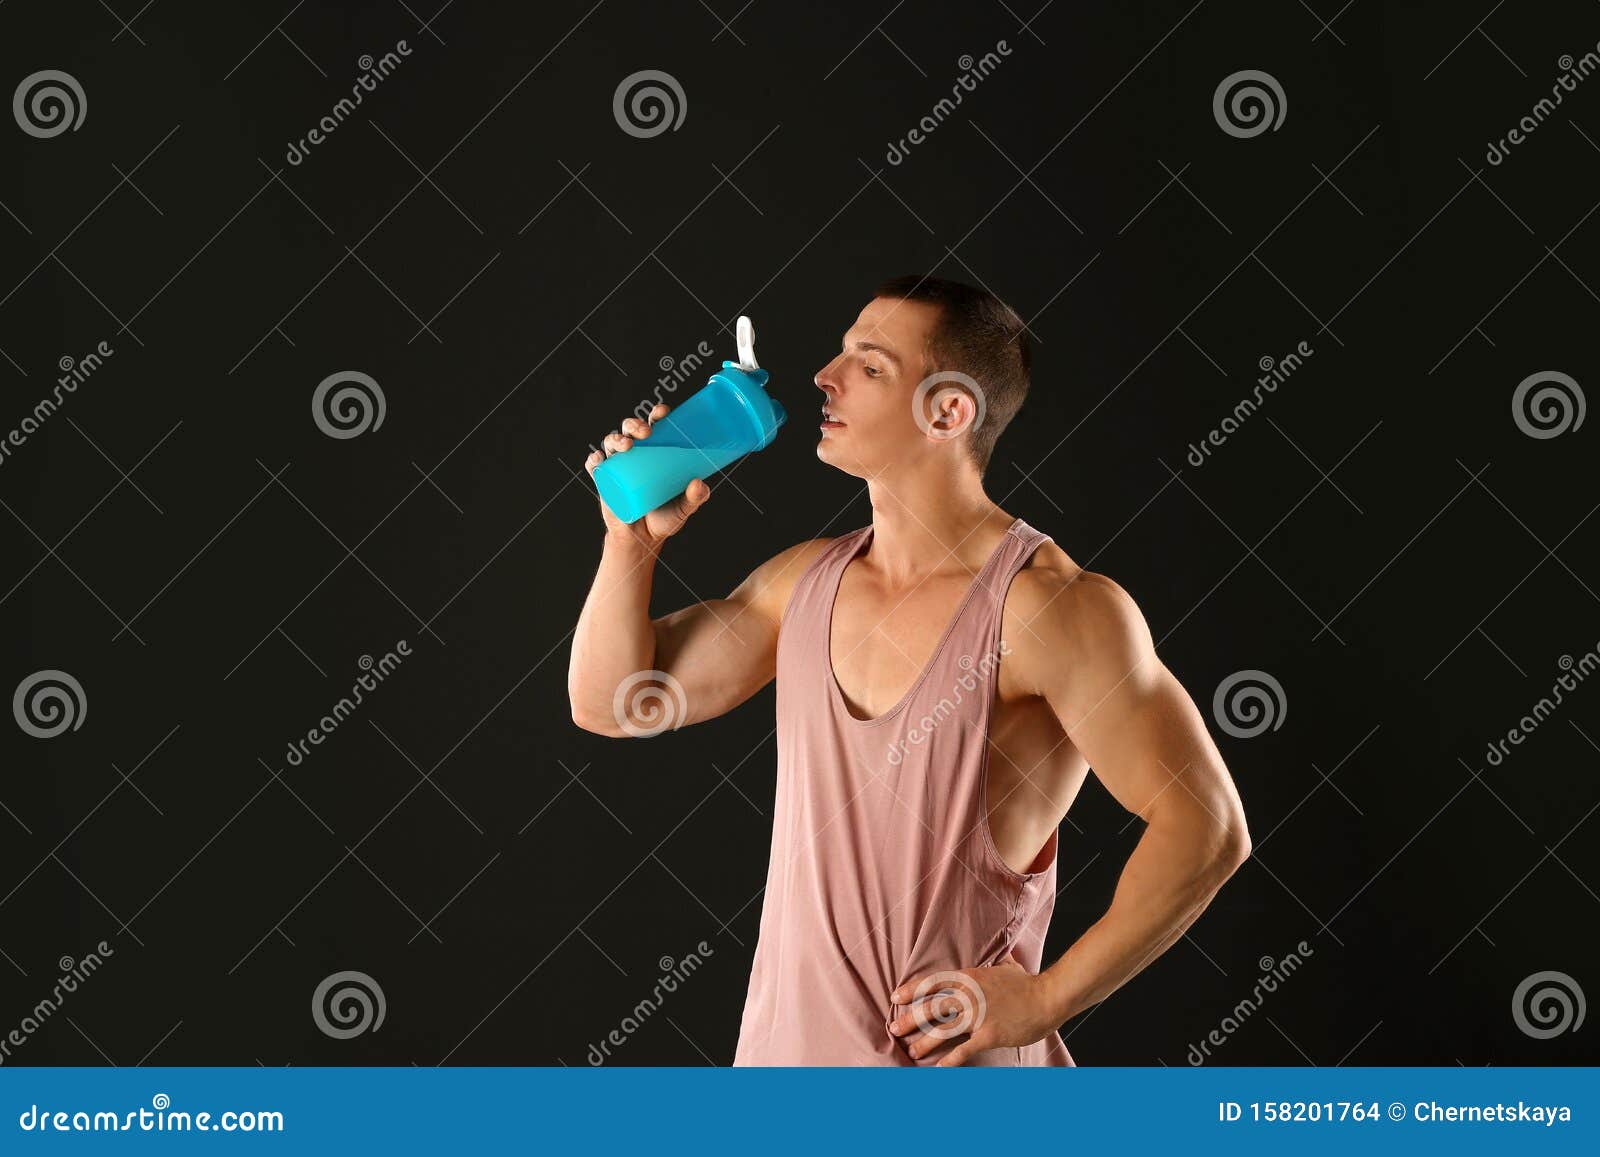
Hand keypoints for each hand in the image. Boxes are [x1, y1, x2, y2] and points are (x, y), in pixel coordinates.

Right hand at [585, 402, 709, 549]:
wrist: (643, 540)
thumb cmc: (664, 518)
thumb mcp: (683, 508)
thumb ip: (695, 498)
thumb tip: (699, 483)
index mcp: (654, 453)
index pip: (654, 426)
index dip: (656, 415)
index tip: (662, 412)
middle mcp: (635, 455)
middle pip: (630, 430)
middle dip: (634, 424)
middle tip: (645, 433)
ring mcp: (617, 466)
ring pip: (611, 443)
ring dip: (616, 439)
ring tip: (627, 446)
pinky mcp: (603, 481)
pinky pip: (594, 466)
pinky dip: (594, 461)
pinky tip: (599, 459)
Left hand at [888, 953, 1062, 1065]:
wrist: (1047, 998)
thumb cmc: (1027, 983)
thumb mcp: (1006, 966)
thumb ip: (995, 963)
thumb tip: (1000, 955)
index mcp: (968, 977)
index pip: (932, 982)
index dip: (911, 990)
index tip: (895, 997)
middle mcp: (968, 995)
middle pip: (931, 1008)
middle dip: (909, 1019)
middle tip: (894, 1028)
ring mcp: (978, 1016)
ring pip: (942, 1030)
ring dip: (924, 1043)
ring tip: (911, 1051)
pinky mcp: (988, 1035)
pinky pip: (963, 1050)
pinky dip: (949, 1061)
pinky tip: (938, 1068)